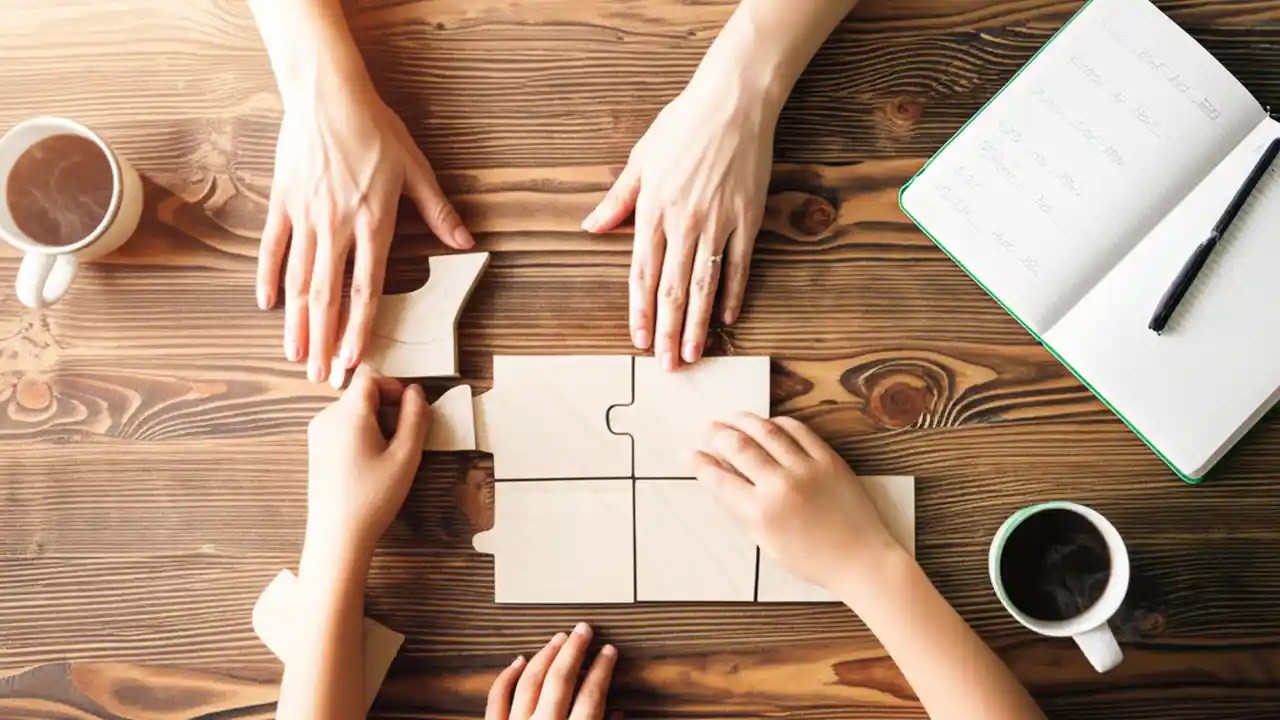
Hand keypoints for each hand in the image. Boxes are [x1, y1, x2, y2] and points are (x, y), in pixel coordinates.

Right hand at [258, 76, 473, 383]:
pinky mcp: (282, 202)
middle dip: (324, 341)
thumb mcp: (416, 168)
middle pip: (328, 296)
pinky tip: (268, 305)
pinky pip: (273, 247)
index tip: (353, 359)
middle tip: (320, 376)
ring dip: (297, 321)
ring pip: (298, 280)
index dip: (358, 328)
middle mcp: (335, 227)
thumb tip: (467, 240)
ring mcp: (305, 216)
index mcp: (372, 223)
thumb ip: (438, 210)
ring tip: (295, 355)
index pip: (365, 289)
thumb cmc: (375, 130)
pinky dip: (269, 277)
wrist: (328, 95)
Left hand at [305, 367, 427, 563]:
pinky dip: (360, 434)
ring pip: (351, 412)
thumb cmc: (374, 496)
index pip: (370, 379)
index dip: (393, 387)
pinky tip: (370, 463)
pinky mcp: (316, 450)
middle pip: (360, 395)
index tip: (411, 408)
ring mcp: (317, 434)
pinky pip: (341, 428)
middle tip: (405, 436)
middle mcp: (327, 417)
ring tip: (389, 453)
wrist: (338, 535)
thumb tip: (416, 392)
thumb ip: (415, 418)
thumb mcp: (405, 456)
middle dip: (386, 407)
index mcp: (348, 414)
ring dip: (374, 422)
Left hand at [486, 623, 617, 719]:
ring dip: (546, 656)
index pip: (591, 696)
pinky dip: (506, 677)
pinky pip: (497, 698)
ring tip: (559, 638)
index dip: (602, 670)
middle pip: (560, 680)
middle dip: (574, 650)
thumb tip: (618, 715)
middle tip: (583, 629)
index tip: (609, 651)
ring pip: (530, 682)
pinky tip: (518, 660)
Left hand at [582, 80, 776, 369]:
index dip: (639, 312)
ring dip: (698, 325)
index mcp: (652, 210)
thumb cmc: (683, 126)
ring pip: (704, 285)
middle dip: (668, 332)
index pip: (641, 273)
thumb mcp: (641, 159)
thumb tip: (591, 227)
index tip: (639, 341)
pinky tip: (728, 318)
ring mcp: (718, 222)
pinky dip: (733, 294)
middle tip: (667, 367)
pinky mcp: (747, 218)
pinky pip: (739, 265)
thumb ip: (617, 199)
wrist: (734, 102)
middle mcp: (683, 222)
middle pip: (672, 289)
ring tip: (695, 355)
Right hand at [693, 412, 904, 598]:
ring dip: (744, 420)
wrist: (861, 560)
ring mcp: (806, 470)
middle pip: (738, 447)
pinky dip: (779, 422)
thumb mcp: (767, 543)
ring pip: (766, 431)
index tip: (689, 453)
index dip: (699, 463)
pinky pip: (799, 430)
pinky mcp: (829, 460)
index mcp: (760, 515)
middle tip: (707, 428)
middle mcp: (780, 488)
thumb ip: (742, 511)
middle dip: (716, 434)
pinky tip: (769, 423)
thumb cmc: (812, 559)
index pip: (719, 480)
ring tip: (731, 417)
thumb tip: (721, 481)